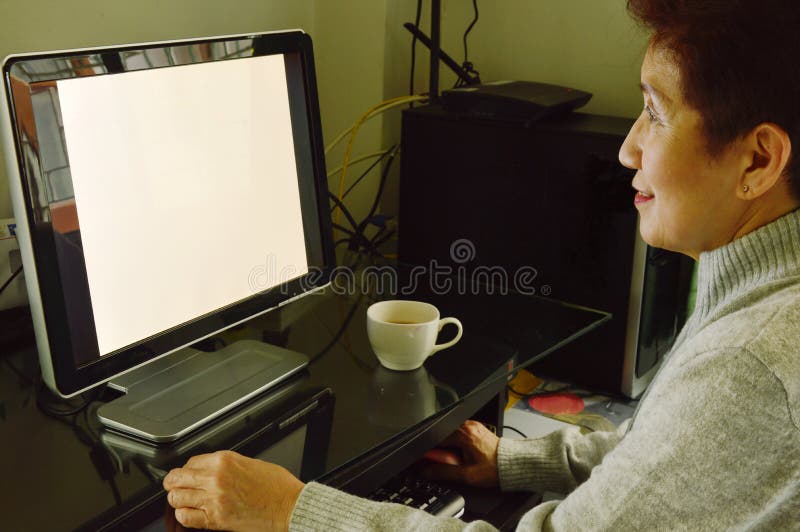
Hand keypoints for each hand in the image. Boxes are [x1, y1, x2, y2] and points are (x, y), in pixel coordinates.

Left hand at [162, 450, 303, 530]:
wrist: (290, 507)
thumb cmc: (277, 487)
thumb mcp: (251, 463)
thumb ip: (227, 465)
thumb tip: (210, 470)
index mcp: (225, 460)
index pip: (190, 462)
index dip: (187, 469)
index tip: (188, 474)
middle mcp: (216, 477)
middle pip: (177, 478)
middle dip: (174, 482)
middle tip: (175, 486)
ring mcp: (214, 499)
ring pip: (176, 497)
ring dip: (177, 499)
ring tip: (182, 500)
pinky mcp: (216, 519)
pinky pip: (186, 517)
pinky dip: (184, 515)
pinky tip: (189, 513)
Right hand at [421, 420, 499, 487]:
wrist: (512, 464)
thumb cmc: (494, 468)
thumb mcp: (467, 475)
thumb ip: (445, 473)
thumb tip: (428, 472)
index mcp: (464, 434)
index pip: (437, 440)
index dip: (432, 452)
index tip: (430, 460)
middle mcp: (468, 426)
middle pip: (444, 436)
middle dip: (444, 451)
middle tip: (454, 462)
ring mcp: (473, 425)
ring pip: (452, 435)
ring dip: (452, 447)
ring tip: (462, 458)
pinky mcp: (477, 428)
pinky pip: (461, 434)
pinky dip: (460, 444)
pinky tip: (468, 453)